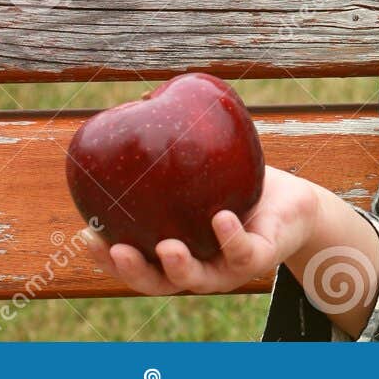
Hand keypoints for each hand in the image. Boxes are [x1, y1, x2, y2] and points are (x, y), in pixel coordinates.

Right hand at [78, 165, 321, 294]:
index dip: (107, 258)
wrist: (292, 203)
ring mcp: (226, 268)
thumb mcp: (203, 168)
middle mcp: (195, 267)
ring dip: (178, 267)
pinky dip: (230, 238)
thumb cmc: (240, 186)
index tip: (86, 236)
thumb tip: (146, 96)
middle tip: (117, 248)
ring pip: (197, 279)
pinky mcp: (258, 258)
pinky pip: (242, 253)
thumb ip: (174, 145)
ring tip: (167, 247)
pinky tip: (221, 218)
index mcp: (173, 252)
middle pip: (156, 282)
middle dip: (133, 270)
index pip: (133, 263)